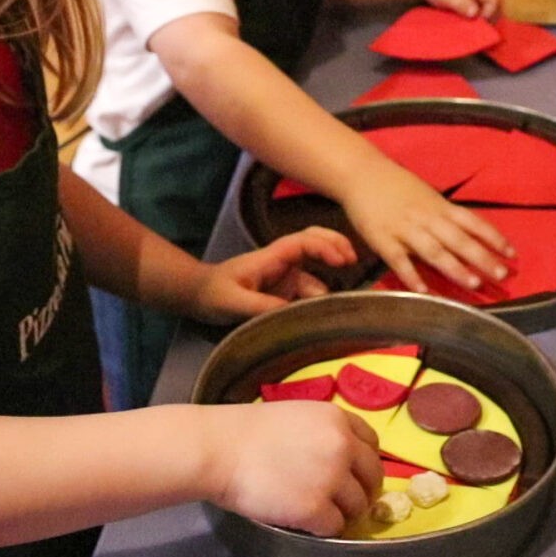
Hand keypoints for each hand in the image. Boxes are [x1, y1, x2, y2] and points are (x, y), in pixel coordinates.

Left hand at [186, 227, 356, 323]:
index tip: (343, 260)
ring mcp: (286, 276)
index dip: (326, 246)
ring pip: (317, 274)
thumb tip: (292, 313)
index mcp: (271, 257)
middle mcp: (283, 262)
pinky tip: (327, 314)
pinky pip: (310, 291)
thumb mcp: (233, 302)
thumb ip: (261, 306)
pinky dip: (321, 300)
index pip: (304, 242)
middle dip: (337, 247)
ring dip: (330, 285)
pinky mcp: (287, 290)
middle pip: (317, 242)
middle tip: (355, 262)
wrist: (200, 297)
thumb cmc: (213, 294)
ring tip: (341, 305)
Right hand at [202, 401, 383, 536]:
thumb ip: (324, 433)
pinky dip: (323, 527)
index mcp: (338, 419)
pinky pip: (335, 526)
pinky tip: (306, 521)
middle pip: (372, 476)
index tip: (355, 473)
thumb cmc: (247, 432)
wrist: (219, 449)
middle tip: (346, 501)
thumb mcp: (298, 416)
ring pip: (358, 505)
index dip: (364, 462)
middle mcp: (343, 445)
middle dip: (362, 490)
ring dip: (343, 511)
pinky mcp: (315, 507)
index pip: (372, 444)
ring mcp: (331, 477)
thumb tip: (341, 459)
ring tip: (322, 512)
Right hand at [341, 163, 512, 294]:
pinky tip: (425, 292)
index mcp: (439, 206)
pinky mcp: (383, 240)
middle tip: (501, 275)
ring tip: (474, 283)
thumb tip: (470, 235)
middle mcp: (427, 218)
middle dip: (482, 257)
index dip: (494, 238)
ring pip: (434, 251)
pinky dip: (412, 276)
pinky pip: (400, 261)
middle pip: (459, 239)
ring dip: (455, 268)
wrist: (361, 174)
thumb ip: (444, 216)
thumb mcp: (427, 196)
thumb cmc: (397, 187)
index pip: (473, 222)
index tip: (512, 254)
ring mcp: (405, 229)